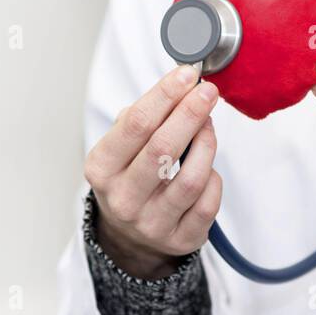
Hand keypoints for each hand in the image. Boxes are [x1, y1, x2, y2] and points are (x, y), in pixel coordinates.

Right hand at [83, 64, 221, 278]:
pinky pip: (207, 203)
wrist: (130, 234)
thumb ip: (145, 116)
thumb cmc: (131, 175)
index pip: (135, 125)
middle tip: (208, 91)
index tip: (187, 74)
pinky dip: (213, 179)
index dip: (164, 95)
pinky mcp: (180, 240)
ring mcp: (151, 224)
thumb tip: (180, 86)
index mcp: (101, 168)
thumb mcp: (121, 147)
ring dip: (206, 145)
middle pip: (162, 148)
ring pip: (190, 179)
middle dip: (190, 113)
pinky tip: (208, 167)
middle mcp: (123, 199)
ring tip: (208, 126)